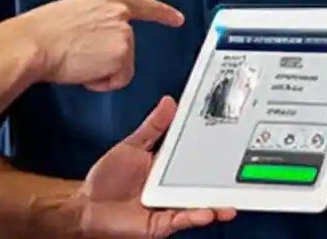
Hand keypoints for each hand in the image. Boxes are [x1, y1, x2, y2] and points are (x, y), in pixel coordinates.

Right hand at [16, 0, 183, 90]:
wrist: (34, 44)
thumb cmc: (43, 33)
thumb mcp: (75, 14)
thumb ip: (96, 21)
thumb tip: (98, 38)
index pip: (142, 4)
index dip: (162, 13)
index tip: (177, 18)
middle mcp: (119, 12)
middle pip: (128, 45)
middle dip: (109, 58)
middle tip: (80, 57)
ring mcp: (124, 32)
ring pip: (122, 64)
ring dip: (101, 69)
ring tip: (76, 60)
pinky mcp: (122, 53)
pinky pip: (118, 79)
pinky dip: (101, 81)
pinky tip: (82, 70)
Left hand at [76, 97, 235, 237]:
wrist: (86, 209)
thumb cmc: (106, 180)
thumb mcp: (131, 146)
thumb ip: (152, 127)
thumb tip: (169, 102)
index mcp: (166, 167)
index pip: (194, 156)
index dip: (212, 150)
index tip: (230, 140)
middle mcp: (172, 187)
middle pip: (202, 182)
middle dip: (222, 181)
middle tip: (241, 174)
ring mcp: (170, 205)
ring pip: (199, 203)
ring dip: (216, 203)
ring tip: (231, 200)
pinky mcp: (163, 223)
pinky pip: (183, 219)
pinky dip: (196, 216)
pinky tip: (207, 211)